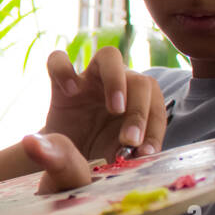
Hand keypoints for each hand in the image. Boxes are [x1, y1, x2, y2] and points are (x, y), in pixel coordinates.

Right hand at [42, 46, 166, 161]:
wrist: (59, 158)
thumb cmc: (91, 153)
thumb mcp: (113, 157)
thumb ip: (128, 154)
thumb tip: (142, 154)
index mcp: (135, 104)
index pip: (155, 103)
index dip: (155, 126)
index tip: (146, 152)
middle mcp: (116, 85)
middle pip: (139, 80)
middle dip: (139, 111)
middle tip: (130, 140)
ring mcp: (88, 79)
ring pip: (110, 56)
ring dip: (116, 81)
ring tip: (115, 108)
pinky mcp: (59, 82)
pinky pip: (59, 60)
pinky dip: (64, 71)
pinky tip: (70, 92)